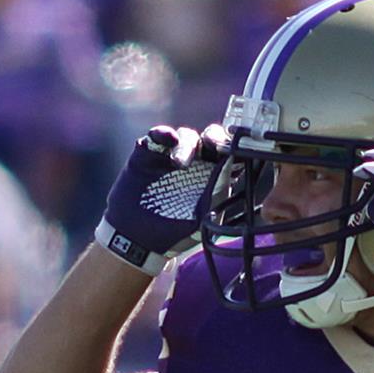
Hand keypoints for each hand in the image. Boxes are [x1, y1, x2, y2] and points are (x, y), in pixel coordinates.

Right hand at [95, 125, 227, 275]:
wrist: (135, 238)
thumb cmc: (173, 234)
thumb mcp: (201, 219)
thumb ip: (215, 193)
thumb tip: (229, 166)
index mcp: (214, 179)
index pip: (230, 155)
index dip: (235, 147)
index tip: (238, 148)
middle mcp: (196, 164)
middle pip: (211, 138)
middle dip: (215, 137)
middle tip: (213, 144)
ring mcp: (172, 155)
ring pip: (187, 136)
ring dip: (187, 145)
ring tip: (179, 163)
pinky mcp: (150, 151)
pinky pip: (159, 135)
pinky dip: (164, 134)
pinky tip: (168, 139)